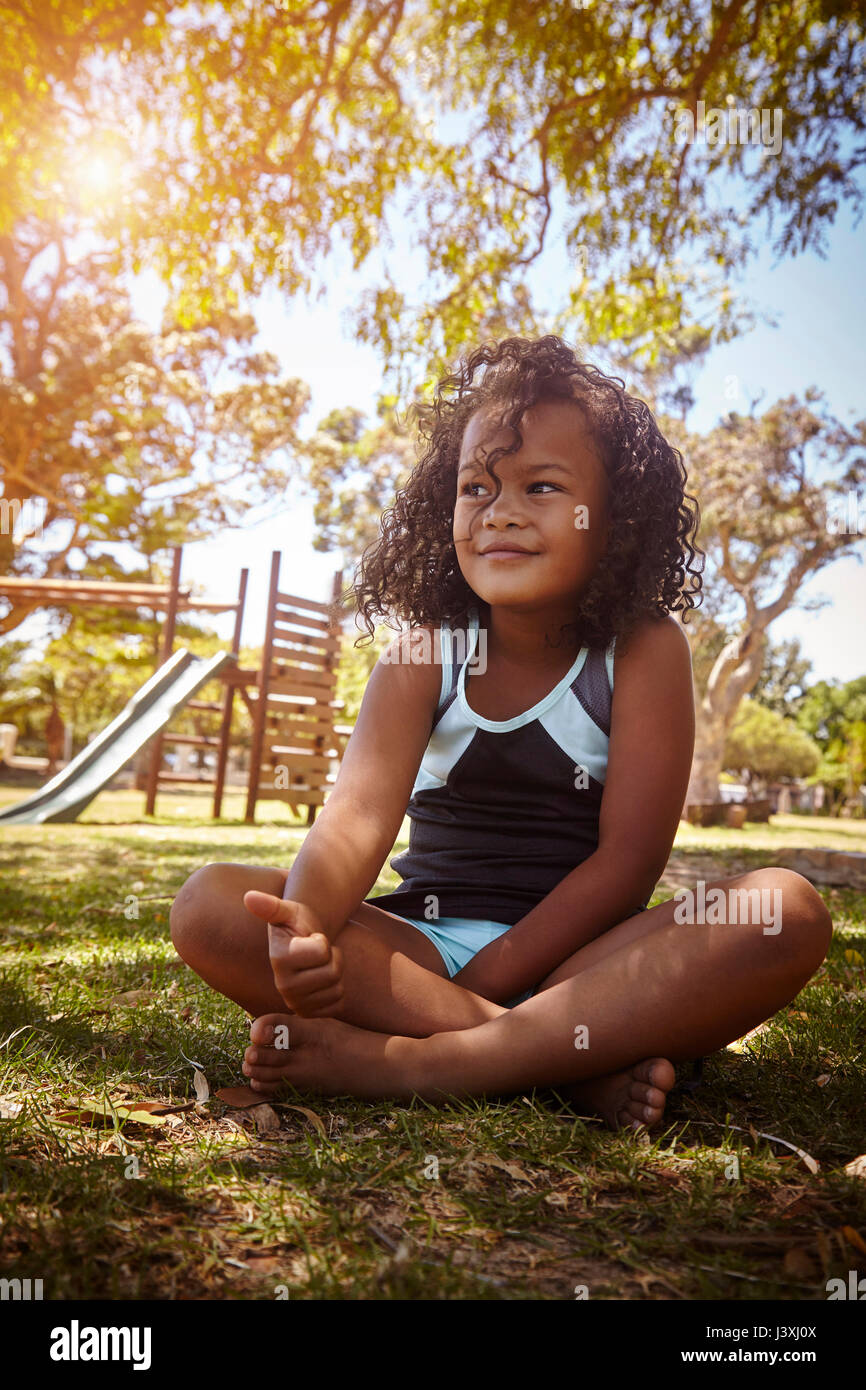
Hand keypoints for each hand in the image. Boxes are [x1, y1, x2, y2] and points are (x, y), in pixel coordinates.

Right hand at [243, 891, 344, 1017]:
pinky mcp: (310, 1014)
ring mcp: (296, 1004)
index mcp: (278, 959)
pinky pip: (339, 1003)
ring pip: (337, 987)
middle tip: (318, 953)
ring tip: (320, 965)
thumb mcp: (287, 911)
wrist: (303, 947)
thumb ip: (270, 905)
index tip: (310, 938)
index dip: (322, 941)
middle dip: (332, 957)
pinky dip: (336, 990)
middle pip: (332, 972)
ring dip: (335, 971)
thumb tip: (249, 896)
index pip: (321, 951)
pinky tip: (322, 981)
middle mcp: (283, 987)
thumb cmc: (296, 925)